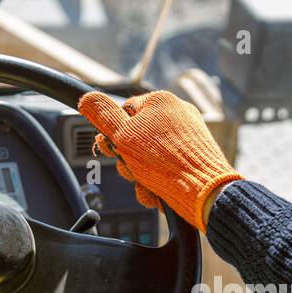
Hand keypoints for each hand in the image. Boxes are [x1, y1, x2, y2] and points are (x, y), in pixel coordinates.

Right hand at [78, 91, 242, 231]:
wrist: (205, 193)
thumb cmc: (165, 163)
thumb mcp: (123, 136)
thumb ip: (102, 116)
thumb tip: (87, 98)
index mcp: (161, 101)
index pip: (123, 112)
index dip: (112, 134)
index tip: (111, 149)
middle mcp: (178, 114)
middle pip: (136, 137)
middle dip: (128, 159)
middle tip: (132, 170)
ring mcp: (190, 136)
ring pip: (150, 156)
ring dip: (142, 176)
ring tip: (149, 185)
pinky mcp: (196, 158)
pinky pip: (168, 168)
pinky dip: (159, 183)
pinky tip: (159, 193)